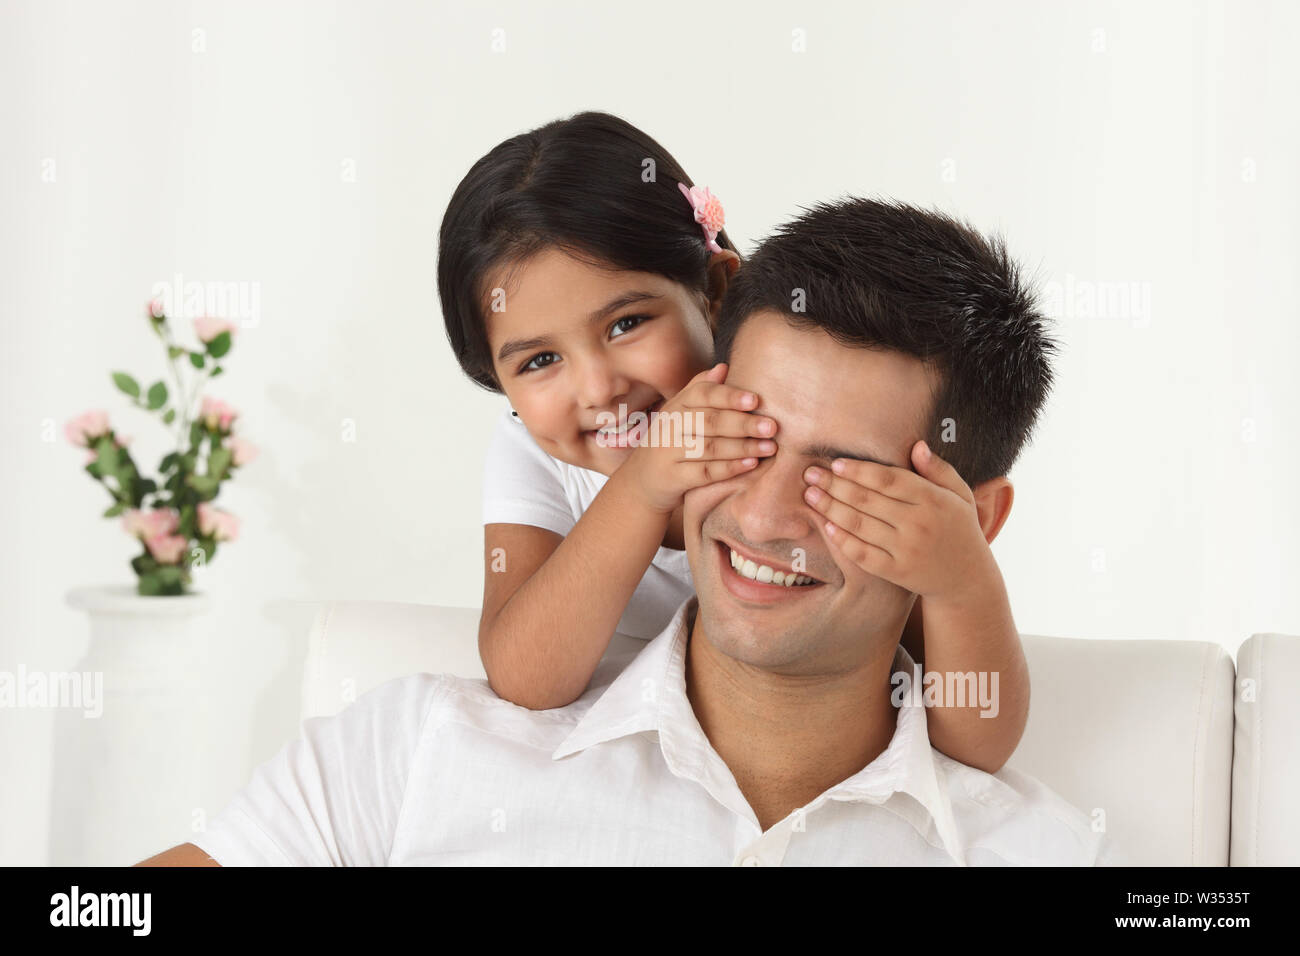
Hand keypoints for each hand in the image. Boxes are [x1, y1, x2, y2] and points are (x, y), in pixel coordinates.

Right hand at [617, 363, 777, 514]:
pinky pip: (704, 472)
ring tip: (770, 447)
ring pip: (710, 447)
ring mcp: (668, 452)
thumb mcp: (679, 413)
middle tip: (772, 426)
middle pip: (709, 421)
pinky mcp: (672, 477)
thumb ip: (700, 389)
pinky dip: (730, 468)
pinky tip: (751, 464)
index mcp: (676, 405)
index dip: (729, 396)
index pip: (702, 394)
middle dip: (743, 423)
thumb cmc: (670, 442)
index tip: (755, 400)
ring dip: (743, 447)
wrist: (641, 481)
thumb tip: (724, 367)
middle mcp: (669, 426)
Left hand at [801, 440, 994, 603]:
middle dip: (834, 485)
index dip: (858, 470)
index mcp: (933, 499)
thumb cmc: (960, 530)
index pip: (888, 479)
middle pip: (867, 500)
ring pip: (860, 525)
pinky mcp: (897, 572)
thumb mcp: (959, 495)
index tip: (834, 463)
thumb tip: (917, 445)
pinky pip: (863, 554)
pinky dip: (842, 540)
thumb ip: (939, 470)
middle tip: (809, 474)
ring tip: (810, 495)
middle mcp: (919, 524)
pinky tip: (826, 526)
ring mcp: (907, 550)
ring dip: (830, 508)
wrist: (966, 580)